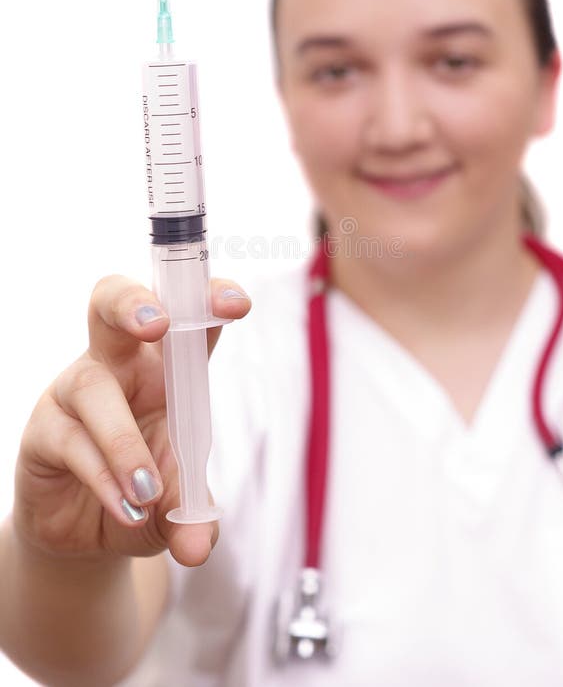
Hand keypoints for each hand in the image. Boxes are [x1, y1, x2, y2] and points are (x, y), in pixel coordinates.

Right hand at [12, 275, 250, 566]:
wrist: (87, 534)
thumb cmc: (144, 493)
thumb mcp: (177, 503)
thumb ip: (193, 516)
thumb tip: (199, 547)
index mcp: (166, 367)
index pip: (187, 318)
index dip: (206, 299)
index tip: (235, 304)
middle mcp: (118, 365)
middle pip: (112, 303)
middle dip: (133, 303)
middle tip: (158, 325)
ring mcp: (75, 391)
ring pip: (93, 387)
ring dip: (124, 441)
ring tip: (148, 490)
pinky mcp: (44, 429)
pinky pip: (71, 440)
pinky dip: (103, 477)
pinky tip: (126, 507)